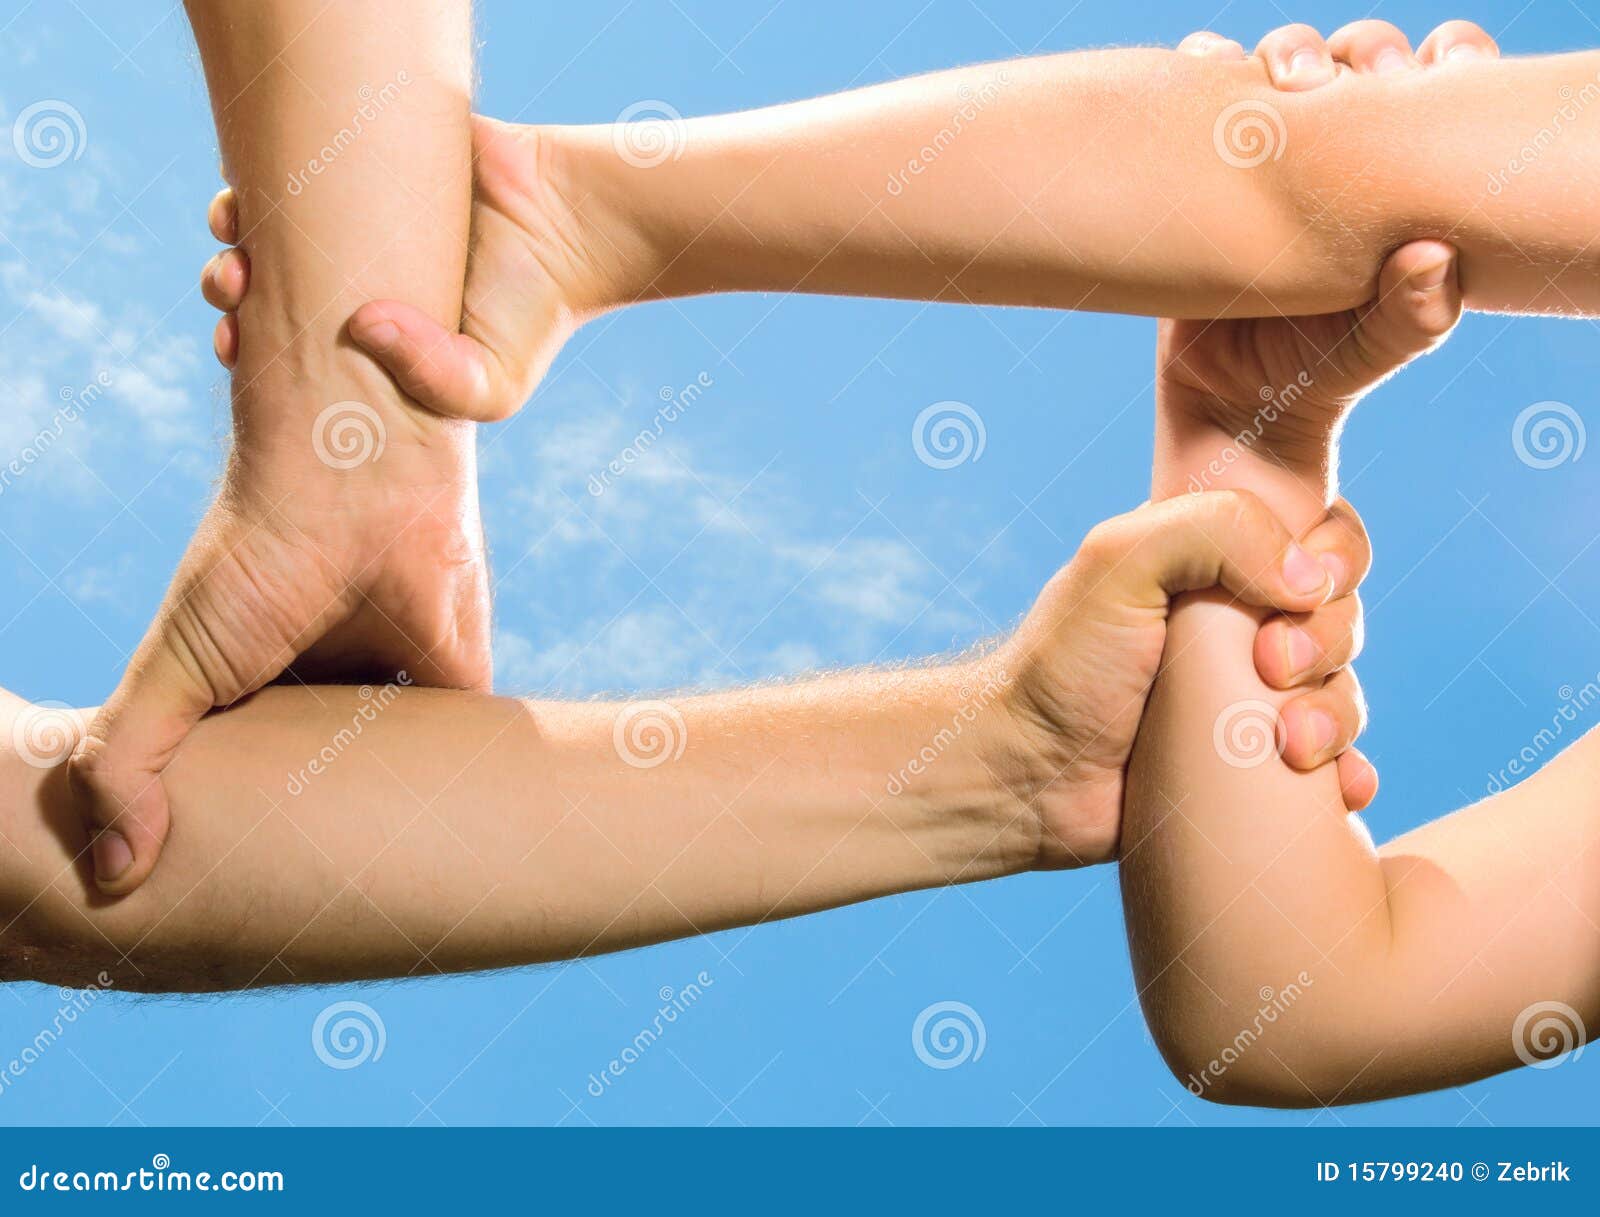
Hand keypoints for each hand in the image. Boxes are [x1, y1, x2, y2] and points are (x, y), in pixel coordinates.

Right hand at [68, 385, 491, 895]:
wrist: (356, 467)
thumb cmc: (256, 556)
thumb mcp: (175, 667)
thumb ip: (129, 763)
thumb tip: (114, 875)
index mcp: (257, 695)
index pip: (249, 789)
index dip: (236, 845)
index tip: (218, 914)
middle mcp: (327, 698)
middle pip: (324, 798)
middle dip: (318, 854)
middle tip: (303, 941)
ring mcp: (393, 692)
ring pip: (394, 784)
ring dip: (390, 833)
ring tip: (375, 922)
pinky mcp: (457, 681)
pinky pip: (462, 756)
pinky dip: (455, 799)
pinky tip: (451, 869)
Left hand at [203, 116, 634, 419]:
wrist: (582, 225)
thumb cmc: (538, 315)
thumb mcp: (491, 385)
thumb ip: (433, 380)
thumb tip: (360, 326)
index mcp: (367, 328)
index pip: (286, 339)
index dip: (246, 341)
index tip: (234, 345)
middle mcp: (354, 267)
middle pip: (262, 275)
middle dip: (226, 284)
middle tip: (231, 286)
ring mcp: (357, 208)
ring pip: (265, 211)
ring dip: (232, 220)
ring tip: (232, 228)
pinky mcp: (370, 149)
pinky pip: (303, 143)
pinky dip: (267, 157)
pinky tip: (252, 179)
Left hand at [983, 490, 1372, 869]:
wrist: (1028, 778)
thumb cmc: (1062, 664)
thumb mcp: (1119, 561)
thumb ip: (1214, 529)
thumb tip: (1309, 581)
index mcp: (1215, 563)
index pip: (1321, 539)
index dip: (1333, 564)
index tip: (1289, 600)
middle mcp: (1238, 625)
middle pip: (1342, 617)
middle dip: (1328, 643)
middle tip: (1270, 670)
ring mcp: (1248, 699)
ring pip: (1342, 693)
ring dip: (1338, 716)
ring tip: (1291, 746)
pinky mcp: (1252, 767)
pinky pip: (1335, 767)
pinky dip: (1347, 773)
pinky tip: (1339, 787)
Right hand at [1164, 14, 1490, 474]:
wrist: (1227, 407)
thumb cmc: (1320, 375)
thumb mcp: (1379, 346)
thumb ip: (1414, 310)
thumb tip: (1432, 255)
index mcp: (1397, 182)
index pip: (1435, 91)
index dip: (1444, 63)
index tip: (1434, 73)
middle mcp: (1336, 159)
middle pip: (1360, 60)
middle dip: (1362, 51)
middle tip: (1352, 79)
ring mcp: (1268, 161)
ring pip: (1284, 63)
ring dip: (1287, 49)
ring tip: (1285, 77)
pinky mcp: (1203, 171)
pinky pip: (1202, 98)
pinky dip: (1205, 66)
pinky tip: (1205, 67)